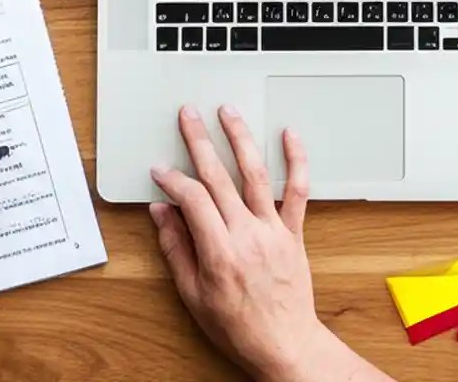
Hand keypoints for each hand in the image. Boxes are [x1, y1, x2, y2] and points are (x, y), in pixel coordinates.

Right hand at [150, 105, 340, 381]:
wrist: (284, 345)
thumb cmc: (238, 327)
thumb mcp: (193, 296)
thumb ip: (176, 249)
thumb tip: (162, 213)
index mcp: (219, 252)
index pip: (192, 199)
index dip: (173, 179)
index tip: (160, 170)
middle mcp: (247, 235)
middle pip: (219, 177)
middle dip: (199, 141)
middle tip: (188, 115)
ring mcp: (273, 231)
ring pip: (255, 175)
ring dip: (240, 139)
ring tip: (228, 113)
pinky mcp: (293, 234)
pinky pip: (297, 192)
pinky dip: (296, 162)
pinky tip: (290, 137)